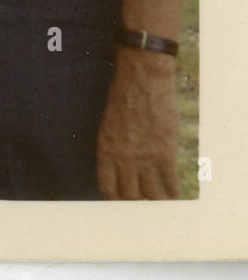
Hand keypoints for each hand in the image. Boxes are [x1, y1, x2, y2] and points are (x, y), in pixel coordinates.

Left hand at [96, 49, 179, 198]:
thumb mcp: (108, 122)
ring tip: (158, 199)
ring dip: (155, 199)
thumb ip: (113, 144)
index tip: (121, 198)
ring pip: (151, 194)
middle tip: (141, 199)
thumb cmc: (122, 95)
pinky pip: (170, 183)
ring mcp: (146, 157)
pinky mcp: (165, 152)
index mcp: (105, 149)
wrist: (143, 79)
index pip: (107, 185)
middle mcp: (124, 158)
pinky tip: (173, 193)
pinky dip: (172, 192)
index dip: (115, 196)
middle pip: (129, 195)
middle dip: (135, 200)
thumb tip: (119, 163)